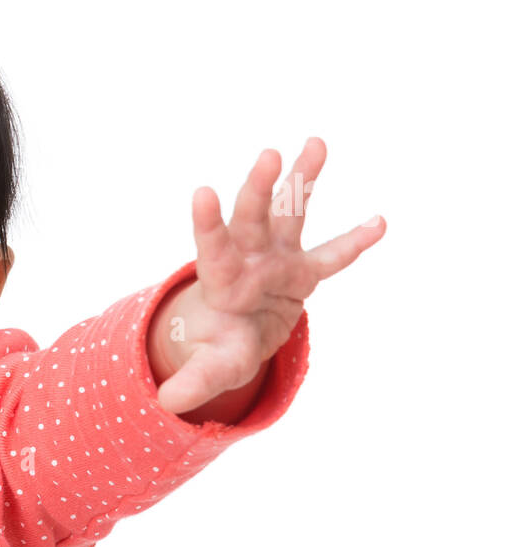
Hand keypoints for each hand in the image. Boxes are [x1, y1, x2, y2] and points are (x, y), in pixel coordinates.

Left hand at [152, 137, 385, 416]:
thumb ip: (193, 380)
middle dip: (259, 190)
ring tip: (315, 143)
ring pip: (291, 215)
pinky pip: (333, 257)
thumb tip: (166, 403)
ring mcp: (277, 260)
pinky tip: (380, 222)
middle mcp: (249, 260)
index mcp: (222, 280)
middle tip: (268, 156)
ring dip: (302, 181)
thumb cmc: (217, 347)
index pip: (213, 248)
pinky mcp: (303, 271)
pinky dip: (355, 241)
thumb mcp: (208, 367)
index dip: (209, 223)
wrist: (235, 337)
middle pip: (253, 221)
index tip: (203, 191)